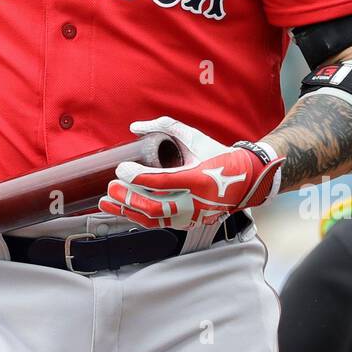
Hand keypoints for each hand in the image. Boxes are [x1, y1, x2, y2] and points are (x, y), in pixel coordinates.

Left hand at [99, 116, 281, 229]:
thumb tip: (134, 127)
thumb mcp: (193, 136)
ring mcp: (192, 216)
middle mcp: (196, 202)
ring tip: (107, 201)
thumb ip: (164, 126)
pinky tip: (122, 210)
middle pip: (155, 206)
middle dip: (128, 197)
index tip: (121, 168)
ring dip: (127, 211)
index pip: (163, 181)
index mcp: (199, 178)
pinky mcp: (188, 223)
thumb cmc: (218, 155)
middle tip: (111, 185)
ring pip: (154, 219)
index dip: (138, 177)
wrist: (245, 180)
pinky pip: (158, 224)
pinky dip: (137, 218)